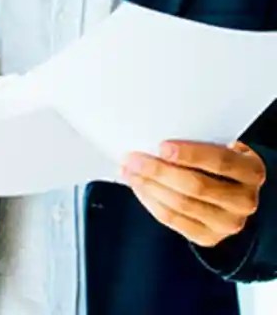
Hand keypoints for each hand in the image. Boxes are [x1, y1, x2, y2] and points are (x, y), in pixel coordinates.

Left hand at [123, 140, 265, 247]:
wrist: (231, 192)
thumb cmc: (218, 163)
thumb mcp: (219, 147)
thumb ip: (197, 143)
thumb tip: (155, 142)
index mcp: (251, 171)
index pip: (220, 162)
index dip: (190, 154)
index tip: (161, 147)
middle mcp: (244, 200)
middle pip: (197, 186)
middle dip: (159, 171)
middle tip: (133, 159)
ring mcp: (229, 223)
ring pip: (181, 205)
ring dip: (149, 186)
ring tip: (129, 171)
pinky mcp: (210, 237)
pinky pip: (173, 220)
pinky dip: (151, 202)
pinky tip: (139, 188)